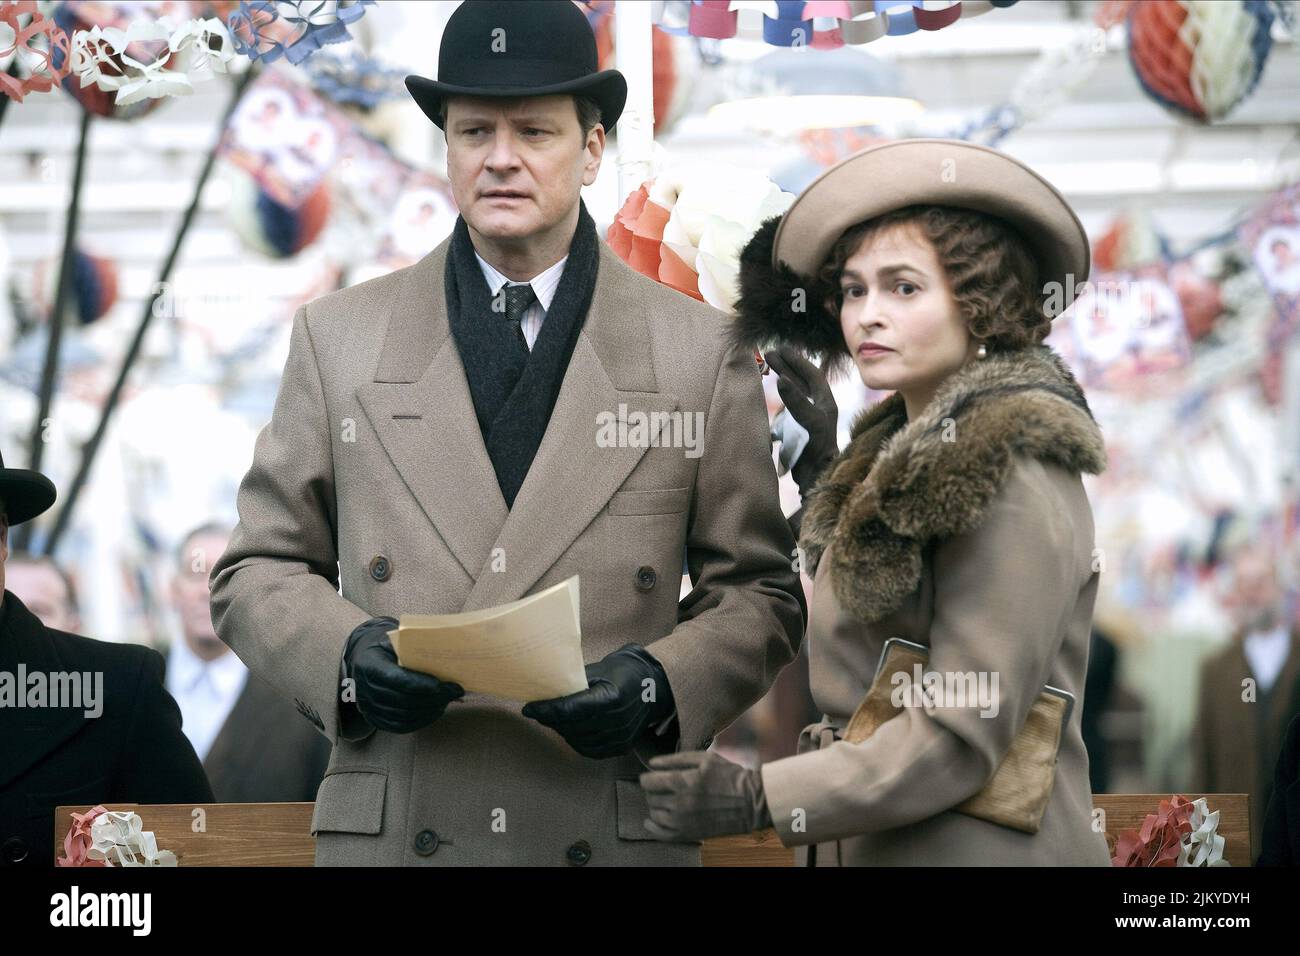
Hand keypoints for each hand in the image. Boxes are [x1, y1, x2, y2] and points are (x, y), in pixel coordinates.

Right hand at [345, 617, 463, 733]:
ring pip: (403, 716)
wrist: (364, 658)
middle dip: (433, 699)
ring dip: (429, 711)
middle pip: (403, 700)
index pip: (399, 679)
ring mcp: (367, 706)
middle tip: (454, 693)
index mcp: (369, 664)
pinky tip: (433, 711)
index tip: (446, 686)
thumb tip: (444, 655)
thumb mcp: (395, 639)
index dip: (424, 685)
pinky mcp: (373, 718)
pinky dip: (419, 721)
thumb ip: (413, 647)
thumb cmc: (385, 647)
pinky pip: (398, 726)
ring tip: (446, 700)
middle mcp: (364, 688)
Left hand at [522, 644, 673, 758]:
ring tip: (554, 720)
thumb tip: (544, 690)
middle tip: (538, 711)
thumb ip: (574, 683)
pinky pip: (592, 751)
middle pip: (571, 726)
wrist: (652, 686)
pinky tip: (570, 731)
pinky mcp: (622, 746)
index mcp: (611, 696)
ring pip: (579, 740)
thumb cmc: (621, 673)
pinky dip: (577, 742)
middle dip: (550, 720)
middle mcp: (617, 719)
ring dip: (562, 731)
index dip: (546, 710)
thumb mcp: (598, 670)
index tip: (528, 708)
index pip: (570, 709)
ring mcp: (621, 735)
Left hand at [639, 750, 771, 841]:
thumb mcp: (704, 758)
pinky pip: (661, 835)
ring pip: (654, 815)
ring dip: (655, 806)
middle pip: (650, 798)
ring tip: (664, 800)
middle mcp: (680, 803)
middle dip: (652, 791)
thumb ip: (676, 759)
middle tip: (660, 787)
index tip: (651, 777)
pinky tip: (651, 821)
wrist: (751, 802)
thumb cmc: (729, 776)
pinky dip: (653, 827)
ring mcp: (684, 822)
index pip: (649, 782)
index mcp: (683, 782)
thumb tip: (652, 763)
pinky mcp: (689, 834)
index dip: (647, 778)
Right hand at [765, 346, 838, 494]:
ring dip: (782, 376)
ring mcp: (808, 416)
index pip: (812, 374)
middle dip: (787, 365)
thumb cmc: (818, 451)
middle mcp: (819, 407)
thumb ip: (797, 402)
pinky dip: (779, 394)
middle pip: (802, 379)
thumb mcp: (810, 423)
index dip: (797, 361)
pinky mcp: (798, 427)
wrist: (816, 478)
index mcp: (826, 403)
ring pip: (794, 390)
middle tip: (770, 353)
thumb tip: (781, 381)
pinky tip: (770, 390)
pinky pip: (788, 404)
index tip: (782, 350)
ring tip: (767, 364)